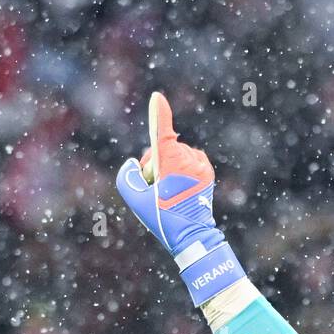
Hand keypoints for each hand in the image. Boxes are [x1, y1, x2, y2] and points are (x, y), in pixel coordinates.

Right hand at [116, 92, 246, 305]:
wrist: (193, 236)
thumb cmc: (163, 219)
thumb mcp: (136, 201)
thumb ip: (127, 176)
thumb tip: (135, 163)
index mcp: (173, 164)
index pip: (164, 134)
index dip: (159, 114)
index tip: (157, 98)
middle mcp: (190, 160)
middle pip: (162, 149)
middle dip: (154, 164)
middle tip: (155, 189)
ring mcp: (200, 164)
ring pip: (174, 154)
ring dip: (166, 167)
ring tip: (167, 192)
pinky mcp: (206, 169)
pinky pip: (185, 159)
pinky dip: (179, 168)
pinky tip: (177, 187)